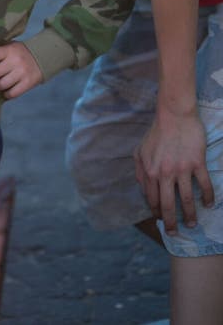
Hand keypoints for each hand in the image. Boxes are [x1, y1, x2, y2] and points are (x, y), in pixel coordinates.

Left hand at [0, 42, 42, 98]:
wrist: (43, 56)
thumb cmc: (21, 53)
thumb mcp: (11, 46)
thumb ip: (0, 52)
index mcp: (10, 50)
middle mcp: (15, 61)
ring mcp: (22, 73)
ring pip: (2, 84)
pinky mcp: (27, 83)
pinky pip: (12, 93)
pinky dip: (6, 94)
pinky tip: (6, 91)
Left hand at [133, 108, 213, 234]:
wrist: (174, 115)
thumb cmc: (157, 132)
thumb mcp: (140, 150)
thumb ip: (138, 169)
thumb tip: (140, 187)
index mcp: (149, 171)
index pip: (152, 199)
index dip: (156, 212)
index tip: (161, 220)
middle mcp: (164, 173)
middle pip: (168, 205)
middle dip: (171, 223)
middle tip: (176, 233)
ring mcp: (181, 169)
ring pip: (187, 200)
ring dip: (190, 215)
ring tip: (193, 224)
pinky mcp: (196, 163)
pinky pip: (204, 185)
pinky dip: (208, 198)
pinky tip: (209, 205)